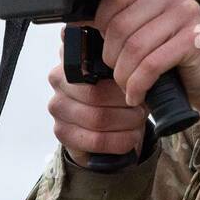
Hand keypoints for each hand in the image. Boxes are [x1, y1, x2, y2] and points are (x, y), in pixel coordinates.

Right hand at [48, 44, 148, 167]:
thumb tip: (136, 67)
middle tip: (142, 107)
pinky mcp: (62, 132)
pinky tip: (131, 136)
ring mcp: (57, 107)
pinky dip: (121, 140)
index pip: (97, 67)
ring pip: (98, 119)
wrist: (110, 124)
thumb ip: (126, 64)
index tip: (137, 87)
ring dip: (127, 122)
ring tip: (137, 120)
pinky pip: (96, 140)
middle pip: (97, 95)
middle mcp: (59, 80)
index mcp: (75, 58)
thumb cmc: (118, 93)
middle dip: (127, 104)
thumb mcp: (124, 74)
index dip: (122, 81)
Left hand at [91, 0, 199, 132]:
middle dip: (111, 57)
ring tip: (127, 86)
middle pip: (120, 25)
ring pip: (134, 47)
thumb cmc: (177, 55)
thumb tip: (78, 19)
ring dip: (124, 75)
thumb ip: (121, 17)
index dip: (100, 27)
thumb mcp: (146, 27)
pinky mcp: (194, 39)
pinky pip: (151, 64)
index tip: (104, 46)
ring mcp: (188, 13)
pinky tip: (138, 94)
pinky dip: (139, 85)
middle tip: (117, 72)